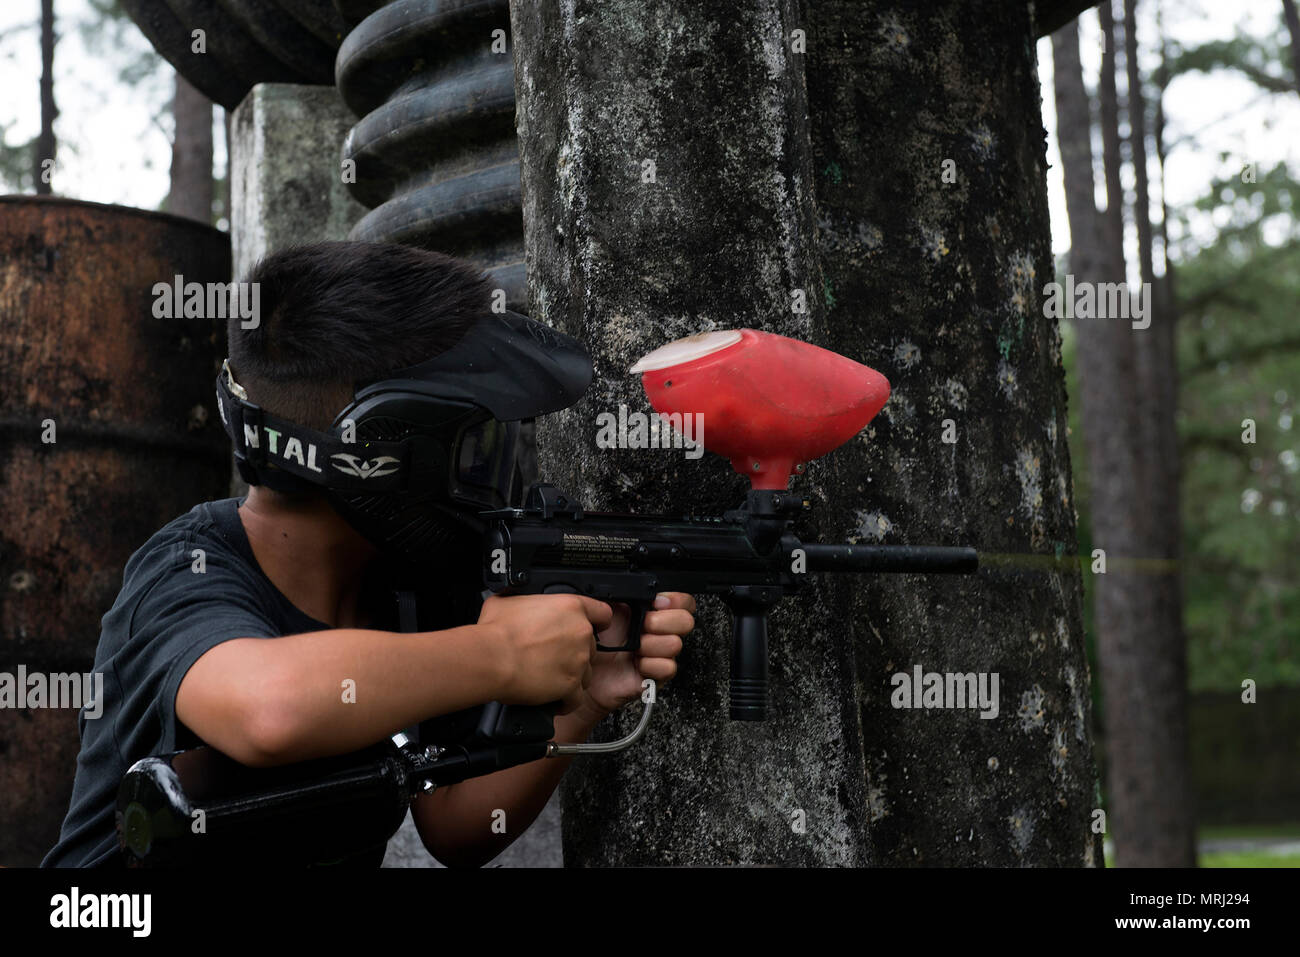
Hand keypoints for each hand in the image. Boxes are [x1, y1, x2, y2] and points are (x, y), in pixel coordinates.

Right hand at [478, 594, 612, 712]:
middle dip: (574, 654)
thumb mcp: (508, 600)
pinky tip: (552, 700)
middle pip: (590, 647)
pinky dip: (565, 701)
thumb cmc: (496, 631)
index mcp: (570, 607)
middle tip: (552, 657)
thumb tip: (514, 602)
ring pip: (586, 673)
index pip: (602, 613)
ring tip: (548, 679)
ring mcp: (578, 660)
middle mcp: (580, 633)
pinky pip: (575, 698)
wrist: (491, 658)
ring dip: (571, 677)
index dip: (597, 622)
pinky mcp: (571, 686)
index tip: (593, 628)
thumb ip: (523, 600)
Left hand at [579, 592, 694, 719]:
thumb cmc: (589, 639)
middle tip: (643, 625)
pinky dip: (650, 665)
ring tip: (634, 648)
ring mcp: (659, 654)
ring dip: (651, 645)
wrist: (579, 669)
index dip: (676, 600)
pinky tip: (636, 664)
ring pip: (676, 644)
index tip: (657, 602)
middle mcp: (659, 632)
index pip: (682, 601)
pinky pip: (669, 668)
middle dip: (663, 621)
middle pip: (686, 621)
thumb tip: (634, 581)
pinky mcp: (656, 676)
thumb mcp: (602, 607)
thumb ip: (621, 592)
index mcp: (650, 611)